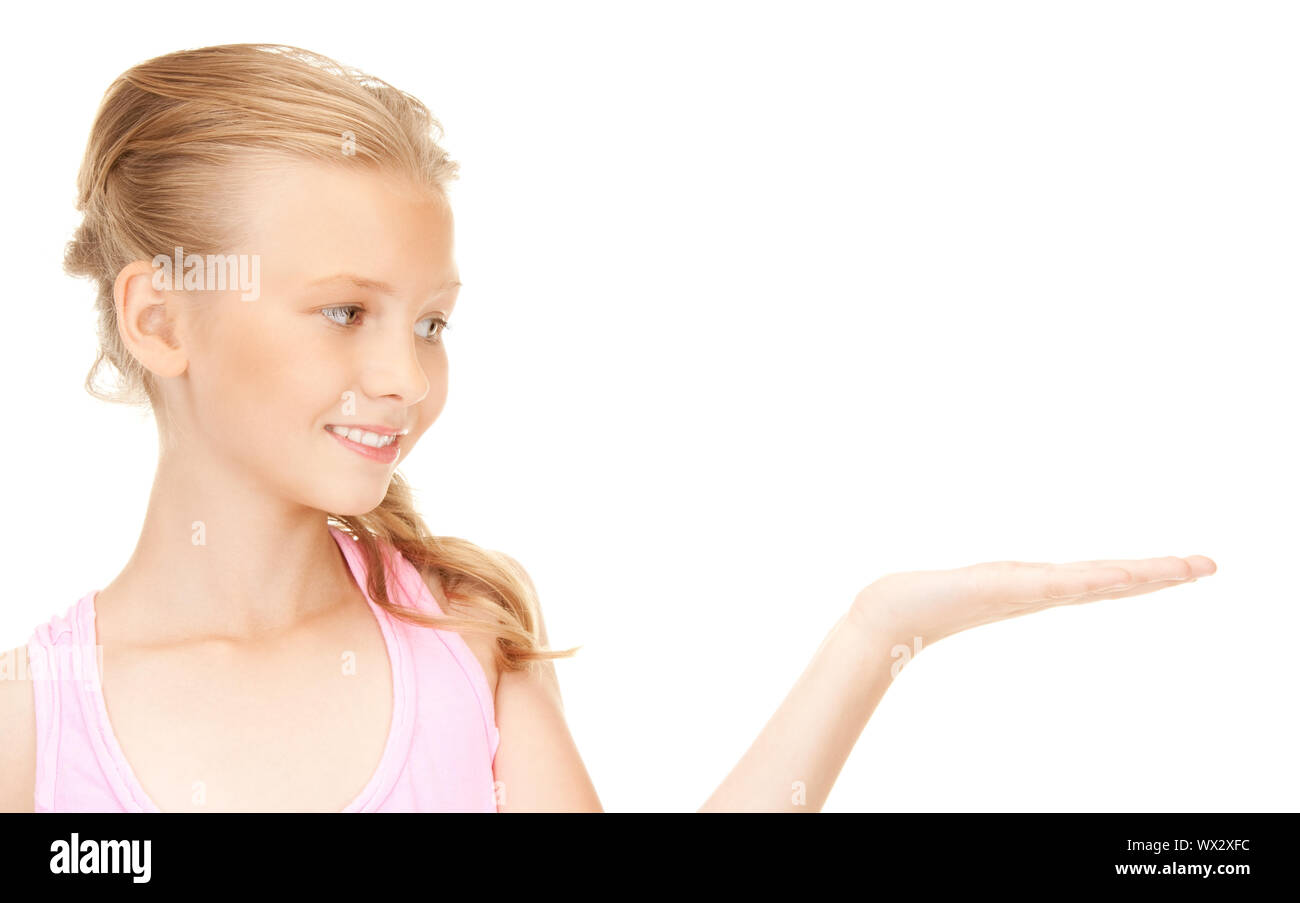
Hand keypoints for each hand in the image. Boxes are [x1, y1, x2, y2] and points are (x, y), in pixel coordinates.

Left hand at [850, 555, 1216, 649]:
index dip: (1143, 574)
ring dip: (1141, 575)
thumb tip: (991, 567)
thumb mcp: (962, 577)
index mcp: (1033, 588)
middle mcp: (1036, 593)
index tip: (1186, 566)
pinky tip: (1122, 575)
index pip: (1099, 580)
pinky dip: (1092, 580)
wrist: (887, 618)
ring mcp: (1024, 593)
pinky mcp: (1004, 590)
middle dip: (1161, 575)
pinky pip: (1058, 584)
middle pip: (1110, 583)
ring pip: (1093, 584)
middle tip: (1210, 565)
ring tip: (1185, 567)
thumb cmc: (920, 599)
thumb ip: (983, 572)